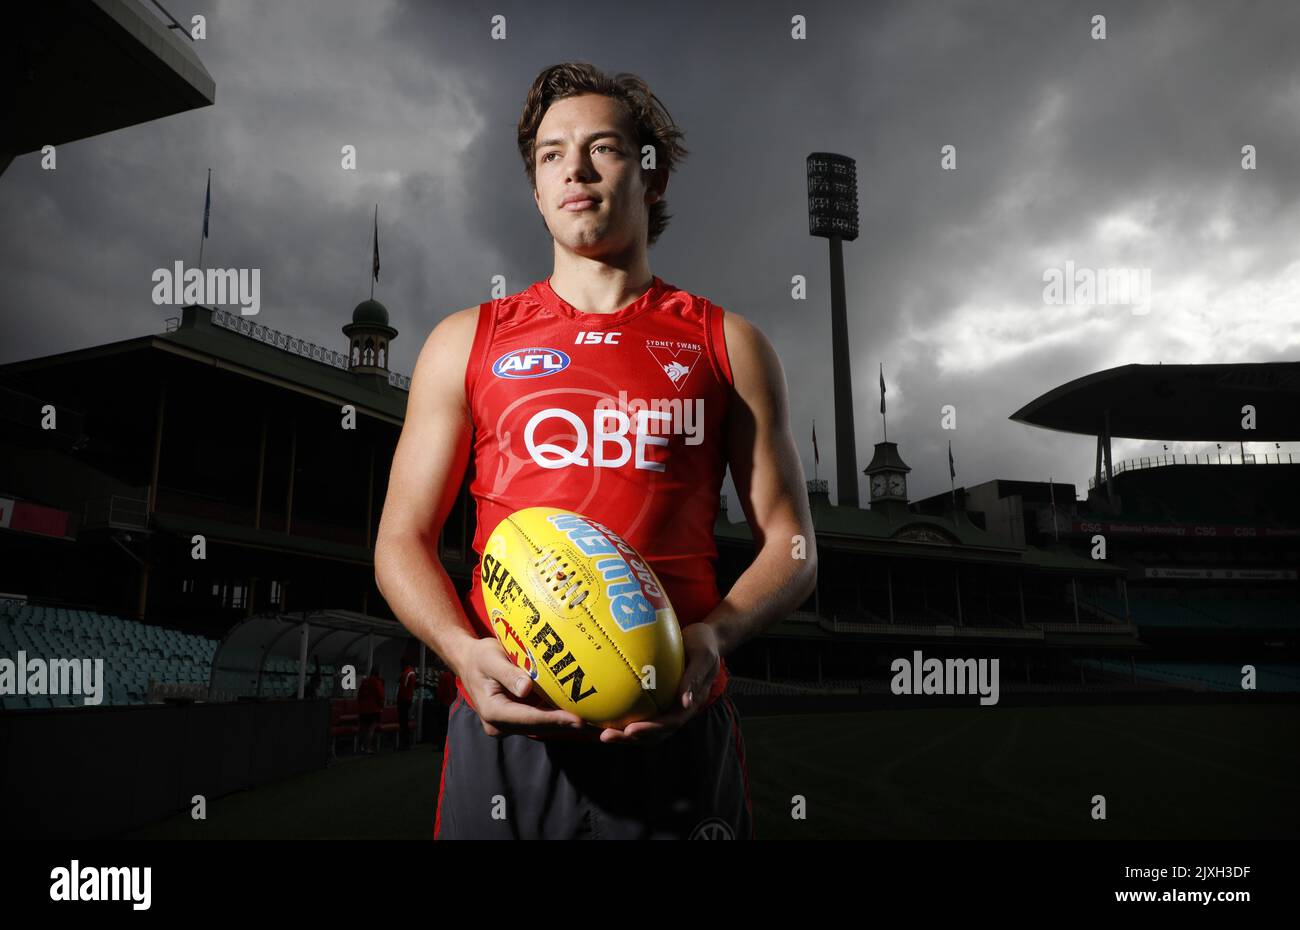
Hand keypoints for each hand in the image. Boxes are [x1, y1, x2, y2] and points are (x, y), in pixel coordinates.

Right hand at [458, 637, 586, 737]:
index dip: (554, 720)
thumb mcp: (490, 658)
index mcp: (493, 711)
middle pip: (538, 727)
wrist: (468, 661)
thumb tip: (526, 689)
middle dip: (566, 727)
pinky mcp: (516, 719)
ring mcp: (508, 725)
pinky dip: (558, 718)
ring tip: (595, 726)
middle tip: (596, 726)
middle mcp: (500, 724)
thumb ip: (508, 673)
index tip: (578, 720)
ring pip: (541, 727)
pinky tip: (581, 717)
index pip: (529, 718)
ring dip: (566, 726)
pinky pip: (539, 720)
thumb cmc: (480, 656)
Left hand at [597, 621, 720, 743]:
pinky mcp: (657, 698)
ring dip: (623, 732)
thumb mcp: (704, 656)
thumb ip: (694, 678)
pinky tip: (602, 709)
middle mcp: (677, 709)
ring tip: (599, 731)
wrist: (703, 638)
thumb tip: (684, 702)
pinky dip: (622, 714)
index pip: (669, 723)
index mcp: (689, 704)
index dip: (650, 730)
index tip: (630, 731)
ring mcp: (667, 705)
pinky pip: (639, 709)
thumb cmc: (704, 643)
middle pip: (653, 732)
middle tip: (606, 736)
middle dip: (629, 738)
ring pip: (644, 725)